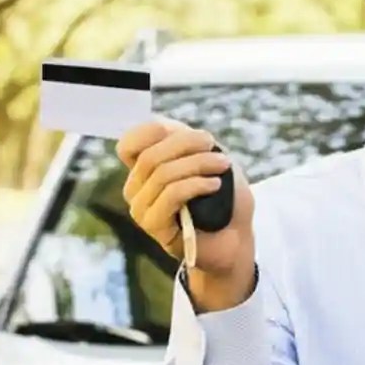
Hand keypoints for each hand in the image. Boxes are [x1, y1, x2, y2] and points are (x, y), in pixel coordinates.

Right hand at [117, 118, 256, 309]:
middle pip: (151, 155)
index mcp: (144, 169)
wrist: (235, 239)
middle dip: (188, 145)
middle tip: (217, 149)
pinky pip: (171, 195)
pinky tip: (214, 185)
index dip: (155, 131)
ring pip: (162, 174)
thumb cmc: (224, 198)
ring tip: (223, 166)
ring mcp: (141, 209)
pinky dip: (196, 185)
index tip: (197, 137)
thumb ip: (184, 138)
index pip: (129, 143)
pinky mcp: (153, 225)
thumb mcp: (209, 158)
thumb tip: (163, 125)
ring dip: (198, 164)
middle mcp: (135, 188)